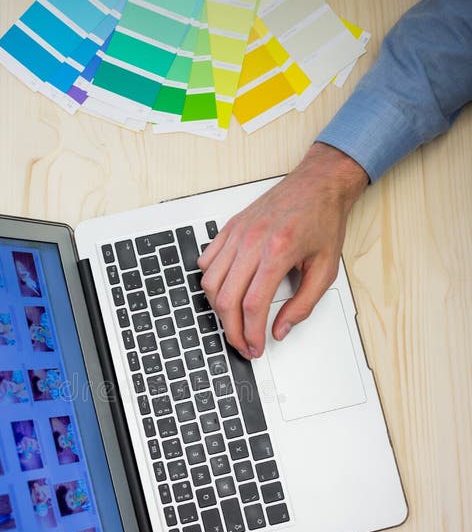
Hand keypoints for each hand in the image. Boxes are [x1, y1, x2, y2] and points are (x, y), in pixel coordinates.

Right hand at [197, 142, 368, 357]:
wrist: (318, 184)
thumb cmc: (323, 220)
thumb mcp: (326, 269)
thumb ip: (304, 304)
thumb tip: (281, 330)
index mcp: (278, 250)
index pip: (253, 304)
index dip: (251, 333)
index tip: (255, 347)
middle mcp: (252, 241)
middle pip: (226, 298)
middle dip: (232, 330)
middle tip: (243, 344)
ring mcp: (237, 233)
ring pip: (210, 282)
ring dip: (218, 309)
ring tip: (234, 321)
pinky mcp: (229, 228)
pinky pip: (206, 261)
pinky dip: (211, 281)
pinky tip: (225, 291)